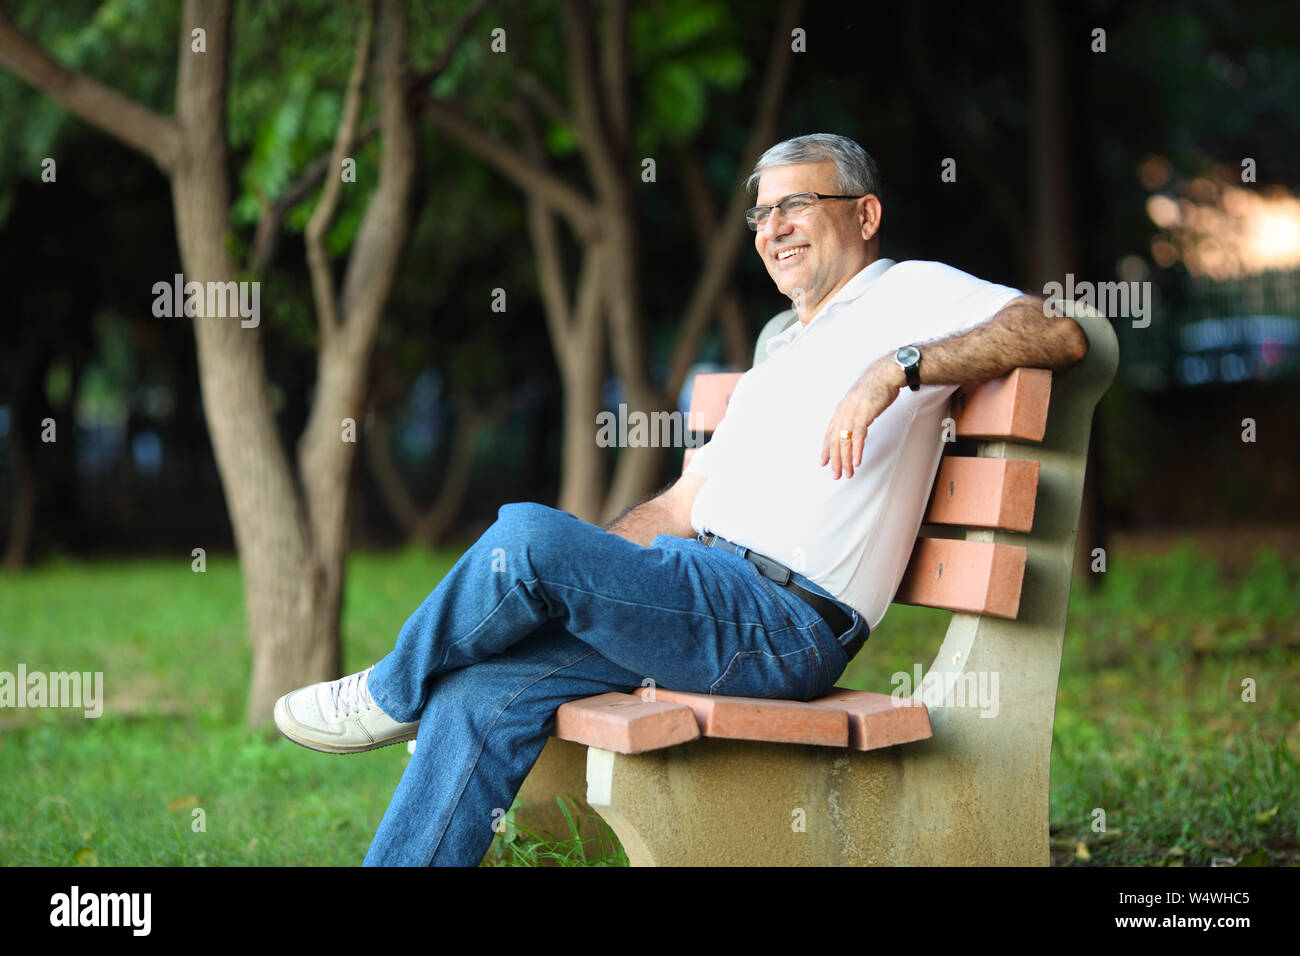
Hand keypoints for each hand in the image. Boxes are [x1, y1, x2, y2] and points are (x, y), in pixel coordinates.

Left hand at [820, 356, 905, 478]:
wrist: (885, 374)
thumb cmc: (875, 387)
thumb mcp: (859, 403)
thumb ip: (854, 416)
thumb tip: (854, 428)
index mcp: (841, 410)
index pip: (830, 434)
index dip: (826, 450)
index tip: (825, 462)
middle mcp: (843, 413)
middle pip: (835, 441)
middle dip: (835, 460)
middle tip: (836, 474)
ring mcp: (852, 414)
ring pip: (845, 441)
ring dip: (846, 459)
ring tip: (847, 472)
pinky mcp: (864, 414)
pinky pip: (858, 436)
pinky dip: (856, 450)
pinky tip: (856, 460)